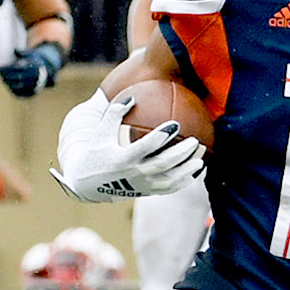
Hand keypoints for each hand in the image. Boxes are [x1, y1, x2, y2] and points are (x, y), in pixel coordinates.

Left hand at [0, 41, 65, 96]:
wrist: (47, 70)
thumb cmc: (34, 60)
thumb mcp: (30, 53)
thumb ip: (21, 52)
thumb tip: (14, 50)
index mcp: (33, 67)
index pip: (16, 68)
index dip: (6, 69)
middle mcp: (34, 77)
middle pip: (17, 77)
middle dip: (6, 76)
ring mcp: (34, 85)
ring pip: (19, 86)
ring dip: (9, 83)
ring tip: (3, 80)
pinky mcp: (33, 93)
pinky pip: (22, 94)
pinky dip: (14, 91)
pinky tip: (9, 86)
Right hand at [51, 91, 204, 201]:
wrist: (89, 184)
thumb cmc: (97, 151)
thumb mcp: (100, 132)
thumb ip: (114, 113)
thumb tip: (132, 97)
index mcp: (122, 159)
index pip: (145, 147)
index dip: (161, 136)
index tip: (176, 124)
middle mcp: (133, 174)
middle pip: (162, 164)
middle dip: (180, 154)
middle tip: (195, 141)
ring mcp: (141, 186)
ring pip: (168, 180)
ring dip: (186, 170)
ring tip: (200, 159)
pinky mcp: (146, 192)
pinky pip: (168, 189)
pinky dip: (182, 182)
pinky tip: (195, 172)